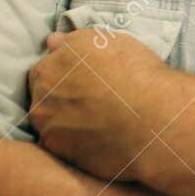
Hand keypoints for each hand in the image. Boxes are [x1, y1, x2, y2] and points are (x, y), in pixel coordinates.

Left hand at [28, 29, 181, 181]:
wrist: (154, 117)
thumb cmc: (134, 73)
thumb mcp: (106, 41)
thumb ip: (73, 40)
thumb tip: (53, 41)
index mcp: (47, 70)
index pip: (44, 71)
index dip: (65, 74)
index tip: (85, 79)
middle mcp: (40, 100)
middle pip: (44, 98)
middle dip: (63, 97)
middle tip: (94, 99)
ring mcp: (49, 130)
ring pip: (53, 124)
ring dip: (68, 121)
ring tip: (100, 120)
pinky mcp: (63, 155)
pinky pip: (63, 147)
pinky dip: (77, 142)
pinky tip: (100, 137)